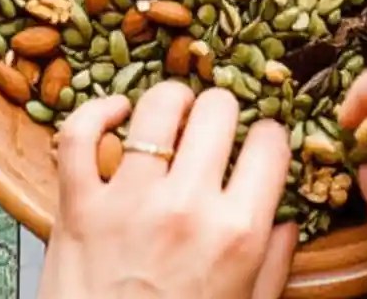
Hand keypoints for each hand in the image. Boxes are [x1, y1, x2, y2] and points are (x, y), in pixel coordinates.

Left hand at [38, 81, 295, 298]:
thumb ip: (274, 264)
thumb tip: (288, 220)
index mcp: (238, 233)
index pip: (271, 142)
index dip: (269, 136)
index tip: (259, 144)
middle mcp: (188, 206)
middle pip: (219, 109)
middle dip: (223, 111)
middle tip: (215, 128)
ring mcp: (129, 200)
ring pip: (158, 107)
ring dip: (170, 102)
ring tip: (172, 116)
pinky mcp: (78, 204)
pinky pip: (80, 133)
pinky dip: (97, 111)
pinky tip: (116, 112)